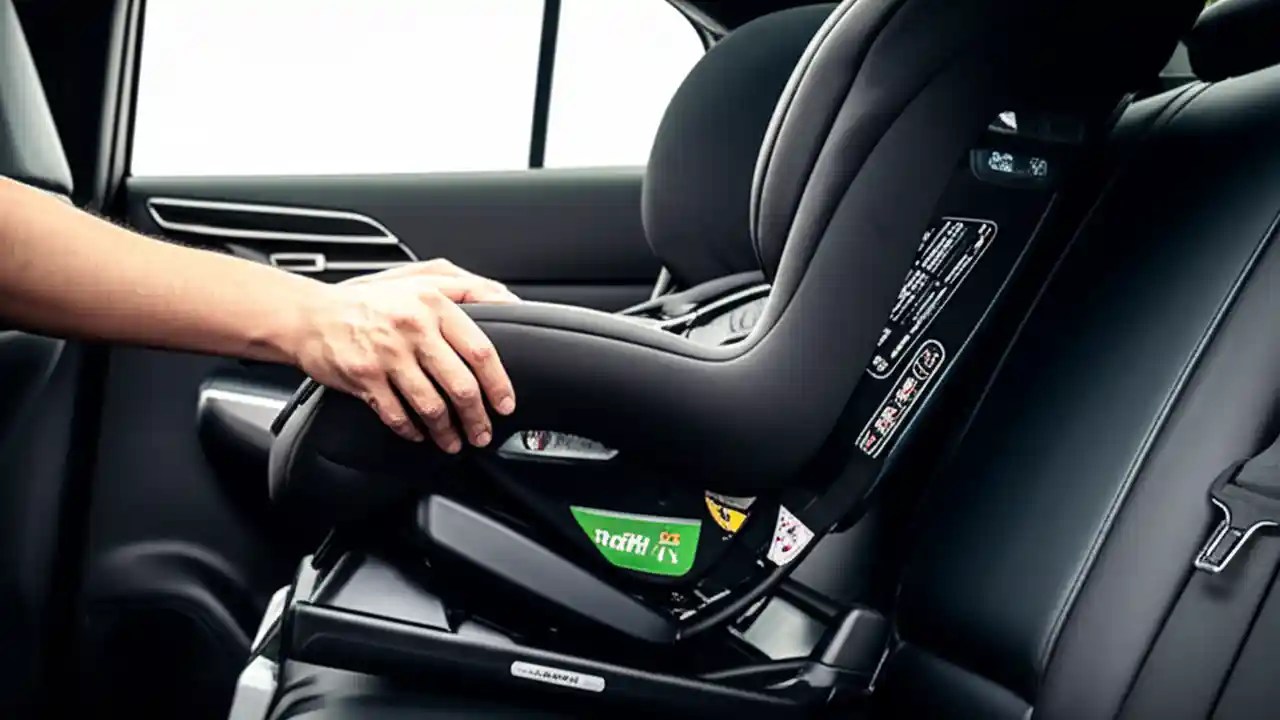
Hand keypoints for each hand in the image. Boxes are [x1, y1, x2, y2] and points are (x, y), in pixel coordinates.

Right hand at [288, 260, 518, 452]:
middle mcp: (413, 328)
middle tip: (483, 433)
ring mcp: (387, 355)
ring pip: (432, 406)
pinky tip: (420, 434)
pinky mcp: (365, 378)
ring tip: (454, 441)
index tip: (505, 403)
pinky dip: (412, 431)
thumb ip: (469, 288)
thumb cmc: (371, 301)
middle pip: (461, 385)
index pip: (480, 350)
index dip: (499, 383)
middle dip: (477, 417)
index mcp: (433, 304)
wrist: (311, 314)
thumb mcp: (422, 279)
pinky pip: (397, 415)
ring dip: (447, 432)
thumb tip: (512, 303)